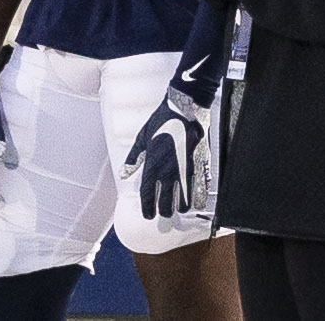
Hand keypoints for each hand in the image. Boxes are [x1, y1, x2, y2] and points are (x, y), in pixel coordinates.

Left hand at [121, 85, 211, 218]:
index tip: (148, 215)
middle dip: (164, 211)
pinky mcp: (200, 165)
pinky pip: (200, 189)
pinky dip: (198, 199)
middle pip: (166, 203)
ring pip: (184, 200)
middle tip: (163, 213)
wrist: (185, 108)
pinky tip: (196, 204)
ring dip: (180, 207)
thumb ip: (133, 159)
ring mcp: (185, 170)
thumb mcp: (142, 138)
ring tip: (178, 209)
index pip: (147, 195)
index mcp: (152, 164)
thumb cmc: (162, 121)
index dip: (147, 208)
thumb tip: (123, 174)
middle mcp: (168, 171)